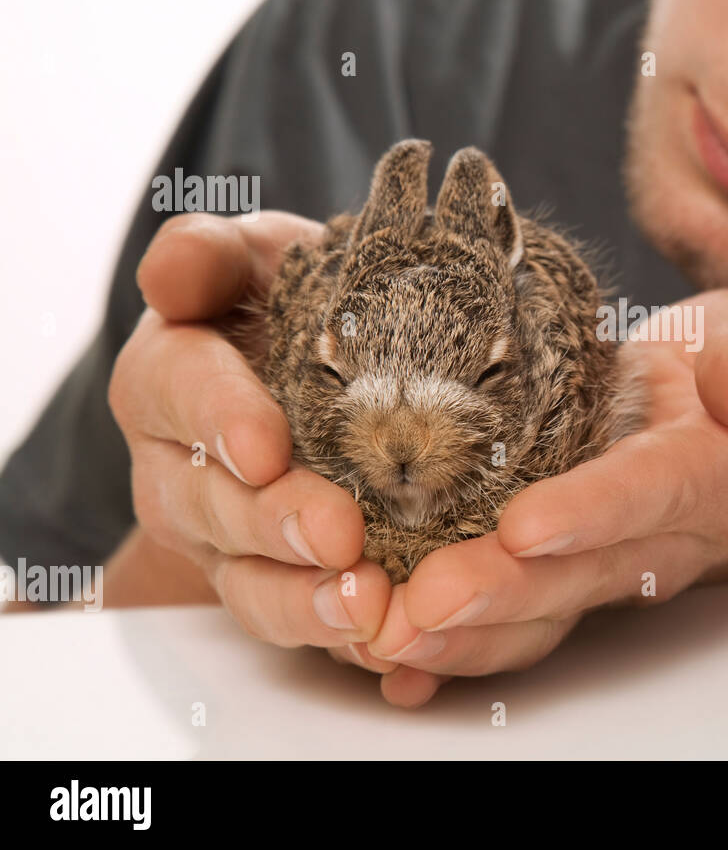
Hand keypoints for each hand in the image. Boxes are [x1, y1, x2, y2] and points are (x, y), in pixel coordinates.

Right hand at [107, 212, 391, 649]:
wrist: (322, 365)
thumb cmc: (289, 302)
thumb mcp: (254, 258)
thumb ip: (210, 256)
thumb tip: (171, 273)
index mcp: (168, 378)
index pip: (177, 393)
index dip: (217, 419)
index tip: (264, 447)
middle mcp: (181, 472)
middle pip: (213, 506)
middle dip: (275, 523)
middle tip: (340, 533)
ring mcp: (227, 540)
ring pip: (249, 583)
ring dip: (305, 601)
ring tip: (366, 605)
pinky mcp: (279, 583)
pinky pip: (299, 620)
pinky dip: (342, 637)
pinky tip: (390, 640)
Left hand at [361, 289, 727, 706]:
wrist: (714, 399)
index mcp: (720, 474)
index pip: (658, 492)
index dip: (594, 513)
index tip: (524, 527)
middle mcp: (669, 540)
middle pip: (586, 572)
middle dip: (506, 593)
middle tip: (426, 603)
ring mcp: (616, 568)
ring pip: (546, 613)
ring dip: (470, 634)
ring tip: (394, 636)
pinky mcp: (572, 578)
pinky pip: (519, 623)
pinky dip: (458, 649)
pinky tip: (400, 664)